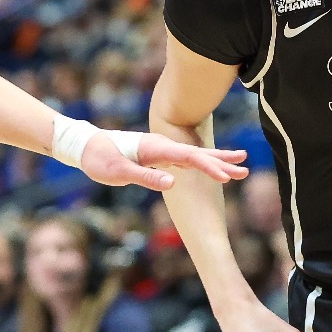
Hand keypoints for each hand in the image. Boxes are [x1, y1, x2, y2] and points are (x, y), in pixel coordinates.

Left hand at [81, 133, 246, 190]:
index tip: (227, 177)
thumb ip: (145, 177)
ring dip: (217, 162)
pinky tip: (212, 168)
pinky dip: (202, 164)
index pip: (190, 158)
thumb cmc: (99, 159)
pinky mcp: (159, 156)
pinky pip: (186, 160)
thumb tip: (173, 184)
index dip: (209, 168)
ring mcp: (162, 151)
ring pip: (195, 157)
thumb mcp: (118, 173)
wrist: (86, 146)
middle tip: (246, 169)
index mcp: (156, 148)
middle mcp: (163, 146)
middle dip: (222, 162)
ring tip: (239, 166)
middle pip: (198, 155)